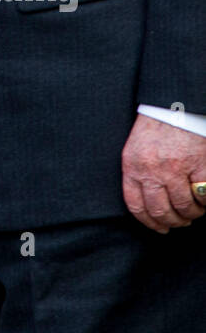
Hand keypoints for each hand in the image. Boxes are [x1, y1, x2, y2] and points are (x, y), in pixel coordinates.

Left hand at [122, 114, 205, 231]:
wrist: (175, 104)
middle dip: (173, 222)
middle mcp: (151, 169)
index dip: (149, 222)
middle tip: (182, 221)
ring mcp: (175, 168)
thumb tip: (148, 207)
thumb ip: (139, 174)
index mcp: (133, 165)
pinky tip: (204, 196)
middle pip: (161, 212)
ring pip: (184, 208)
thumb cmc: (157, 127)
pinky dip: (205, 201)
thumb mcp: (137, 148)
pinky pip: (203, 196)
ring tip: (195, 208)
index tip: (160, 228)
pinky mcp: (198, 165)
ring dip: (192, 213)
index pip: (136, 205)